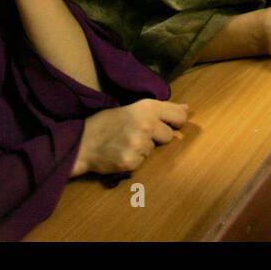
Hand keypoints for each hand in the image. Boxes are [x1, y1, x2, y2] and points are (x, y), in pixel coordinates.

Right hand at [71, 99, 189, 176]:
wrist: (82, 142)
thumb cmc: (107, 122)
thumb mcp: (133, 108)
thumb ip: (160, 109)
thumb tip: (187, 109)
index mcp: (147, 107)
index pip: (179, 115)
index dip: (176, 121)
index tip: (169, 124)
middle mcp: (146, 124)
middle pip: (169, 136)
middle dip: (157, 137)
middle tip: (137, 134)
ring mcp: (139, 144)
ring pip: (153, 150)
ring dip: (143, 149)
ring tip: (125, 143)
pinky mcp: (132, 161)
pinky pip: (142, 162)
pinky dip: (134, 160)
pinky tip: (121, 153)